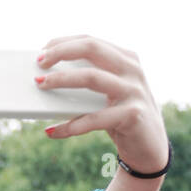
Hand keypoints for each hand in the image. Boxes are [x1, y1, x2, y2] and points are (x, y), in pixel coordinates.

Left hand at [35, 33, 168, 171]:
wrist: (151, 149)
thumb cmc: (122, 117)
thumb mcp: (111, 93)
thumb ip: (91, 81)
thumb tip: (49, 80)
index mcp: (126, 58)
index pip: (91, 40)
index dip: (64, 42)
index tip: (42, 51)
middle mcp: (132, 69)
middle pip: (91, 48)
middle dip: (61, 52)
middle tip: (39, 63)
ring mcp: (133, 91)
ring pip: (91, 77)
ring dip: (62, 79)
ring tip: (41, 85)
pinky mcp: (132, 115)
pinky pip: (93, 119)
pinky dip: (70, 126)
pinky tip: (53, 131)